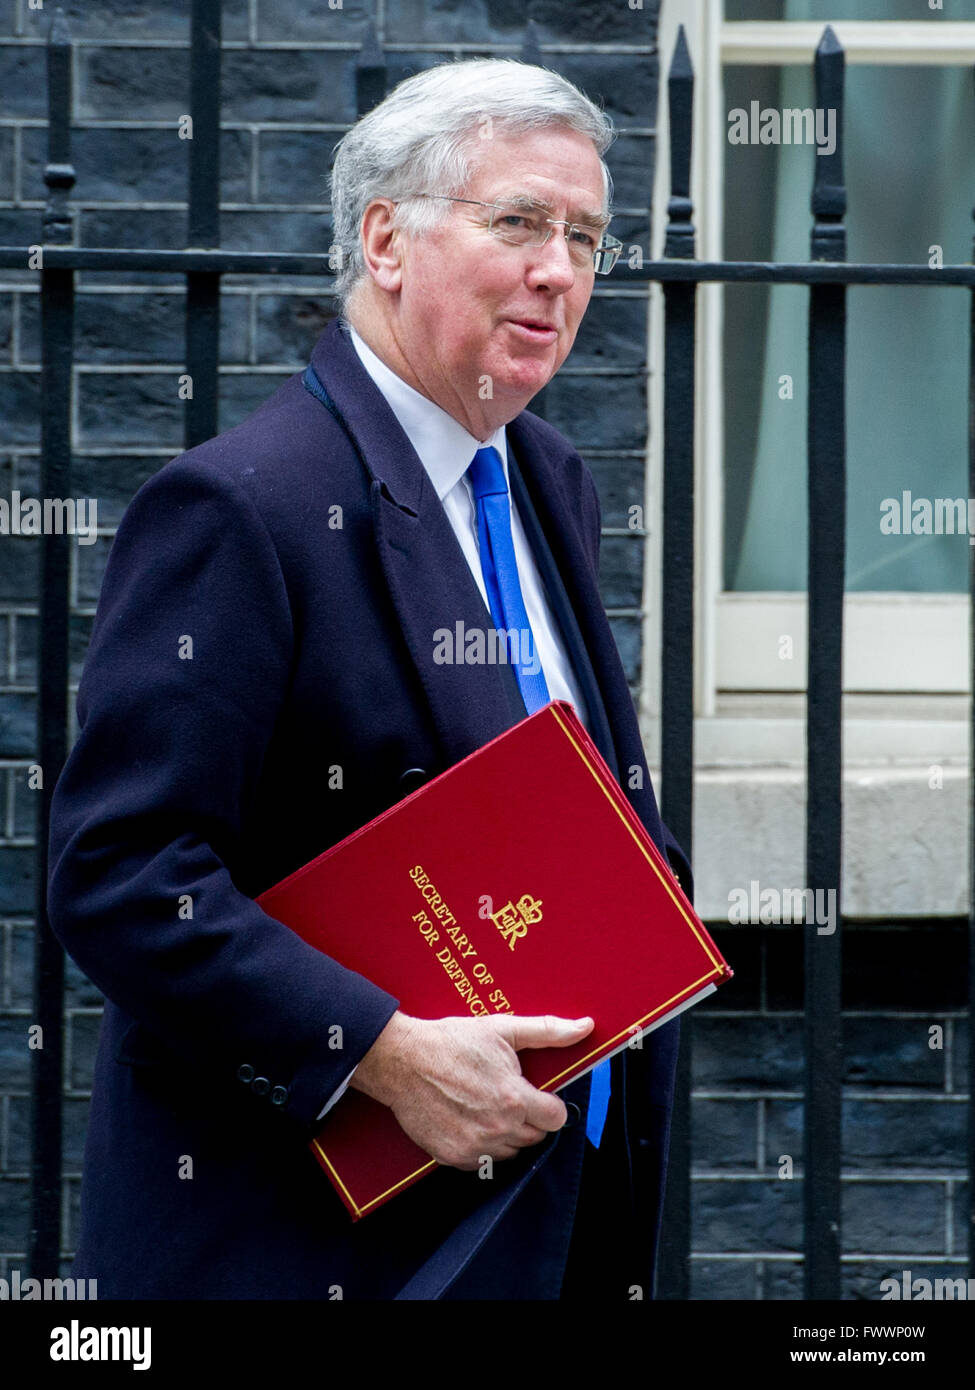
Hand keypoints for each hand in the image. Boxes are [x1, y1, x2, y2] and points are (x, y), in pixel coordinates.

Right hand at [349, 1010, 593, 1169]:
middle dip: (527, 1118)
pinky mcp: (453, 1157)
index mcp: (515, 1099)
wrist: (402, 1060)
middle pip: (534, 1137)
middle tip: (506, 1095)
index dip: (548, 1105)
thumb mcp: (502, 1029)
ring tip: (486, 1106)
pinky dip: (480, 1146)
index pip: (556, 1119)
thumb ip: (547, 1031)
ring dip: (505, 1134)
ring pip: (510, 1152)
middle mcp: (498, 1128)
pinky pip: (481, 1162)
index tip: (536, 1095)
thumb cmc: (451, 1042)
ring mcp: (475, 1146)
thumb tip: (584, 1027)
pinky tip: (468, 1120)